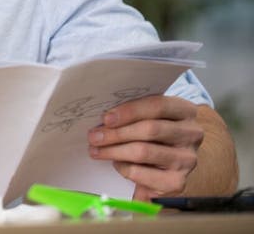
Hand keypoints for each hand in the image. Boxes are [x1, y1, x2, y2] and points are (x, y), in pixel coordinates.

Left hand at [87, 95, 203, 199]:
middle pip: (150, 129)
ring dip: (114, 151)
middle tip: (94, 136)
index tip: (106, 118)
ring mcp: (187, 159)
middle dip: (116, 133)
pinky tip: (116, 164)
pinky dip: (124, 168)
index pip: (158, 105)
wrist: (172, 163)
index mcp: (185, 111)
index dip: (130, 111)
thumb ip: (134, 113)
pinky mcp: (177, 181)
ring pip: (144, 152)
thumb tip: (104, 118)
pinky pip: (142, 173)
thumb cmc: (154, 134)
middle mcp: (192, 134)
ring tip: (96, 150)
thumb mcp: (149, 117)